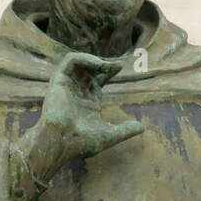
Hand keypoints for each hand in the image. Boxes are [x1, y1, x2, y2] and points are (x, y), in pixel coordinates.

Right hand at [23, 52, 143, 177]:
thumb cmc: (82, 142)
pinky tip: (97, 65)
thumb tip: (142, 128)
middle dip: (103, 64)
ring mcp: (67, 85)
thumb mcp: (109, 135)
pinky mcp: (59, 81)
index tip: (120, 66)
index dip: (109, 71)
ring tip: (105, 65)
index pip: (98, 79)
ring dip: (93, 59)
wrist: (63, 143)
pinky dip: (83, 58)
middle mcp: (77, 91)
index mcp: (88, 101)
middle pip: (90, 69)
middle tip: (117, 65)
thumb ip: (125, 130)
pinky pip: (70, 61)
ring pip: (78, 62)